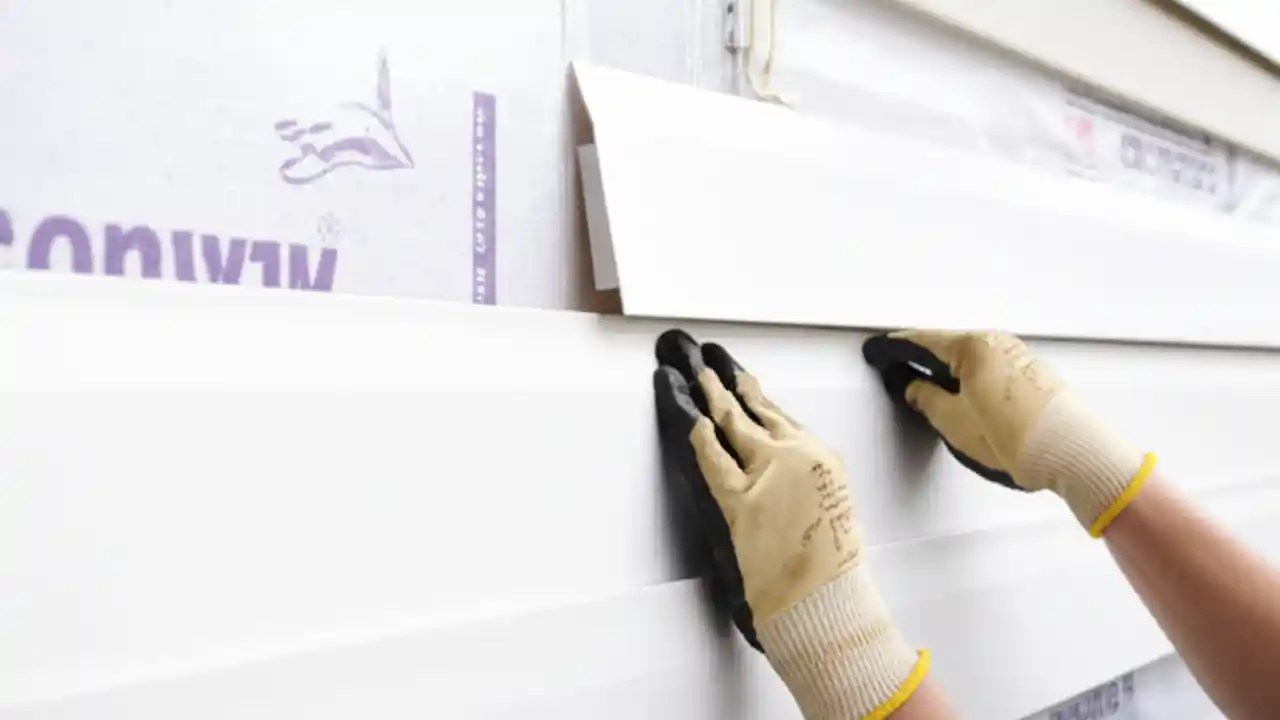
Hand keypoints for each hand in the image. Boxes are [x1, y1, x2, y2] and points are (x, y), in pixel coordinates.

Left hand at [654, 330, 926, 719]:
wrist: (829, 609)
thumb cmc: (832, 576)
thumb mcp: (830, 514)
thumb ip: (802, 486)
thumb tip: (779, 474)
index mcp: (823, 460)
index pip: (780, 415)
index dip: (754, 394)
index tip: (740, 376)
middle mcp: (797, 458)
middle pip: (753, 408)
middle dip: (724, 381)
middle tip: (707, 359)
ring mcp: (766, 478)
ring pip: (729, 422)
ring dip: (704, 393)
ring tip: (687, 371)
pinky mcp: (739, 502)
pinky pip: (708, 455)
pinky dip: (690, 426)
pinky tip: (680, 406)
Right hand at [863, 330, 1155, 535]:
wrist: (1075, 453)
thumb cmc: (1019, 437)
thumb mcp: (952, 422)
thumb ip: (925, 399)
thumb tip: (914, 389)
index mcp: (973, 347)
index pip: (921, 341)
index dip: (894, 348)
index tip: (877, 351)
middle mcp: (998, 344)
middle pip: (947, 346)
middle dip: (920, 358)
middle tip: (896, 369)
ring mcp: (1018, 358)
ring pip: (969, 359)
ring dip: (947, 371)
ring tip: (928, 391)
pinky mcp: (1032, 377)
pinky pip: (988, 370)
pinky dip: (969, 379)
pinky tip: (964, 398)